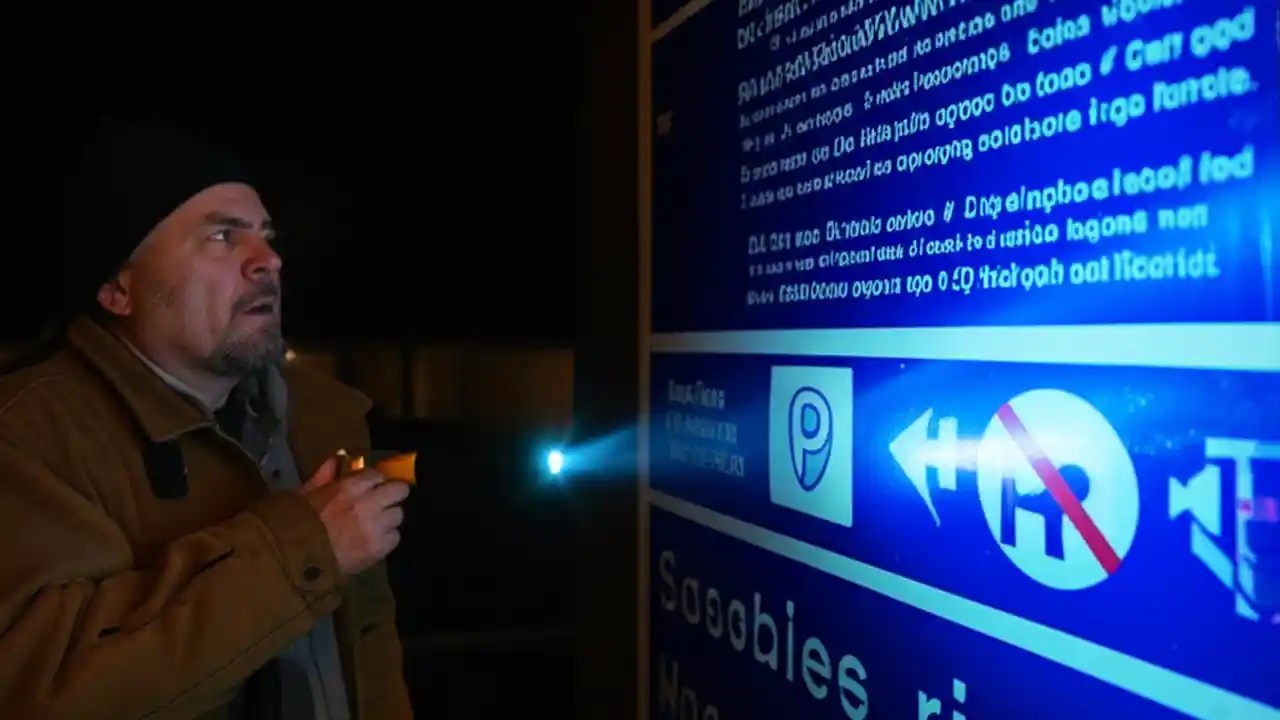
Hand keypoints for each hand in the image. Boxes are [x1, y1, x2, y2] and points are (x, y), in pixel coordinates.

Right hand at [299, 456, 409, 575]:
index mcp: (349, 487)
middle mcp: (368, 504)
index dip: (374, 481)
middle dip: (392, 494)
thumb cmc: (296, 523)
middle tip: (383, 502)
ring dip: (389, 518)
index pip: (378, 475)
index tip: (370, 487)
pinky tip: (373, 542)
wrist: (293, 559)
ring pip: (398, 515)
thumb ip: (324, 475)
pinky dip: (386, 539)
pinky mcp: (379, 548)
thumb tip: (337, 460)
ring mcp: (376, 527)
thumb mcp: (305, 493)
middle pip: (399, 490)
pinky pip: (395, 538)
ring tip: (376, 525)